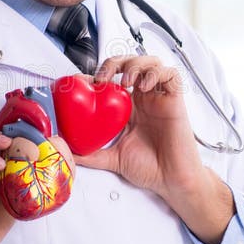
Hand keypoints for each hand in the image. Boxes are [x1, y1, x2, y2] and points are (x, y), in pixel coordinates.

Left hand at [75, 56, 233, 243]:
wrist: (172, 181)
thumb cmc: (150, 168)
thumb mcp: (113, 158)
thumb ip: (92, 154)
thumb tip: (68, 152)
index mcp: (129, 107)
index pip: (113, 78)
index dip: (99, 73)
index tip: (83, 82)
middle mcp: (144, 98)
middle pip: (130, 63)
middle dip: (115, 63)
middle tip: (102, 77)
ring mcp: (160, 97)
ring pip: (150, 62)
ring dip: (135, 65)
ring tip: (125, 81)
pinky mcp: (175, 100)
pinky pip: (170, 75)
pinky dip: (156, 73)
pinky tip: (145, 86)